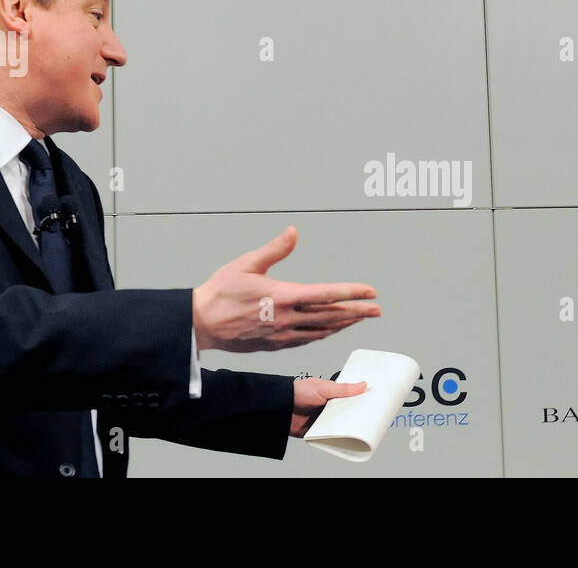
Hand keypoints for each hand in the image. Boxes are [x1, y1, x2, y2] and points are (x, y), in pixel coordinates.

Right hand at [192, 226, 380, 352]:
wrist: (200, 324)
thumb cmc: (220, 293)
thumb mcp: (247, 264)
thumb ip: (275, 249)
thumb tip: (293, 233)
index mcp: (282, 296)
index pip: (326, 294)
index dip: (352, 292)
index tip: (370, 291)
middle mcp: (286, 318)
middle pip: (331, 315)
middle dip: (357, 312)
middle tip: (376, 309)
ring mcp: (282, 334)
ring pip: (322, 330)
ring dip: (344, 324)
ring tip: (360, 318)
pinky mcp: (275, 345)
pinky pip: (308, 340)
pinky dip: (325, 334)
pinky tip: (332, 330)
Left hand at [290, 378, 365, 436]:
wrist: (280, 408)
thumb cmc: (298, 393)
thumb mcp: (322, 388)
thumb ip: (343, 389)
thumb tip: (362, 385)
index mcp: (331, 394)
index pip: (349, 398)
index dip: (359, 400)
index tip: (372, 402)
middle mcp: (328, 407)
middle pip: (347, 412)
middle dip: (355, 415)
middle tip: (370, 417)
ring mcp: (323, 420)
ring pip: (340, 425)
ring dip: (346, 427)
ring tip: (360, 429)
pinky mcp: (318, 432)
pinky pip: (330, 436)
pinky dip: (336, 437)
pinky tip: (345, 438)